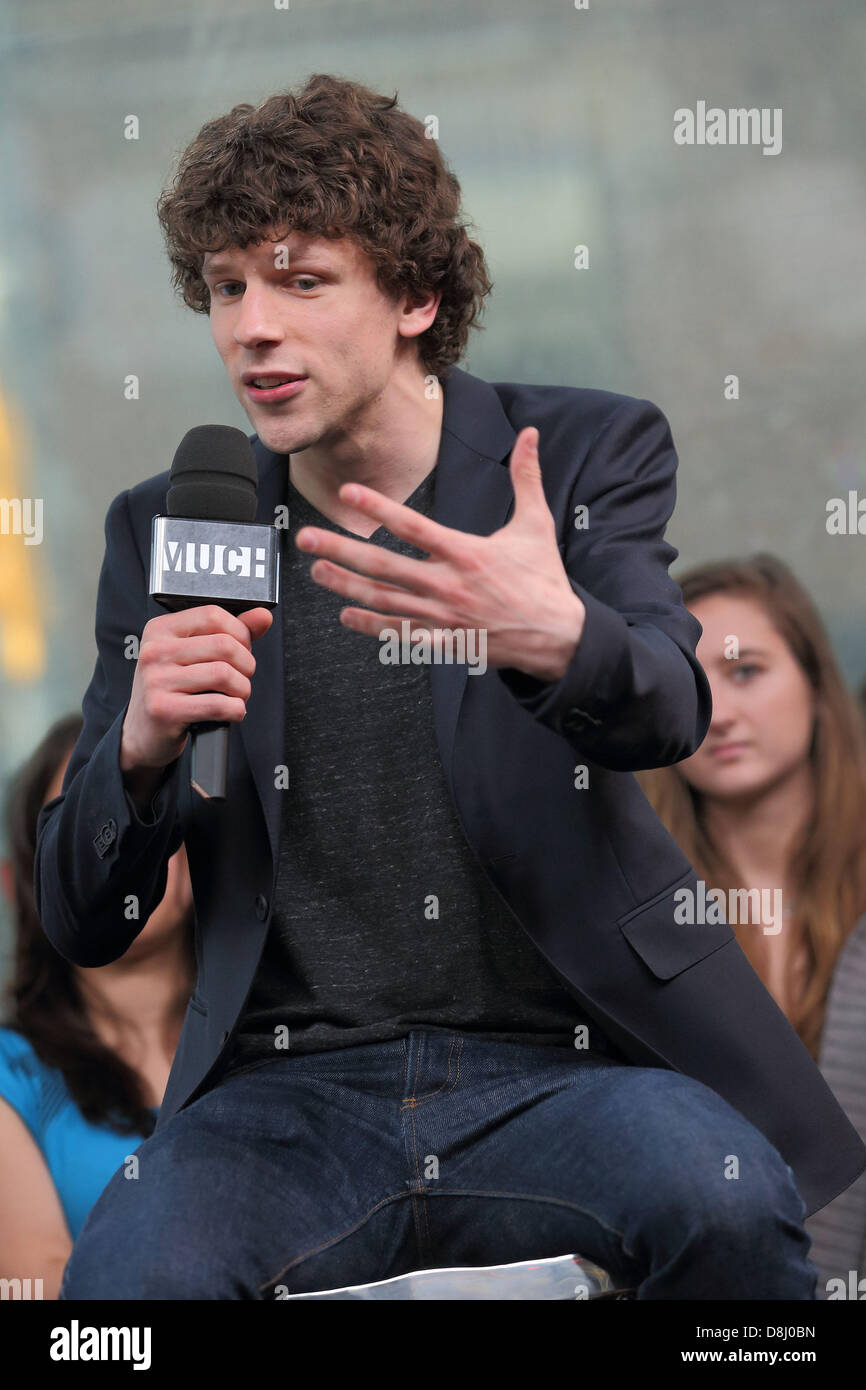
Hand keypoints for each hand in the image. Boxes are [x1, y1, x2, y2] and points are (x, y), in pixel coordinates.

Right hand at [120, 604, 272, 774]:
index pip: (213, 615)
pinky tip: (230, 711)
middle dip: (246, 665)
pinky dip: (236, 710)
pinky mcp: (164, 710)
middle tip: (240, 678)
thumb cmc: (173, 691)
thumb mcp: (194, 655)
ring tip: (235, 696)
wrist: (144, 734)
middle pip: (224, 645)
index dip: (240, 633)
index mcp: (160, 630)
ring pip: (224, 674)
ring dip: (242, 690)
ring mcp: (157, 681)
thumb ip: (231, 633)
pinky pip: (218, 705)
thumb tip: (262, 616)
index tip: (241, 651)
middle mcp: (154, 652)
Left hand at [295, 426, 584, 681]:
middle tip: (305, 539)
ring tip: (317, 572)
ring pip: (385, 601)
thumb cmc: (544, 579)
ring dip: (348, 587)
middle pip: (384, 567)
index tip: (346, 494)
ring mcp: (443, 617)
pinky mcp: (445, 641)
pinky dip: (373, 627)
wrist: (559, 638)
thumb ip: (528, 478)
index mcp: (467, 554)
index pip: (413, 528)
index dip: (378, 509)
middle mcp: (448, 586)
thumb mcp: (537, 525)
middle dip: (341, 551)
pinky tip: (347, 617)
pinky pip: (402, 634)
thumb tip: (532, 434)